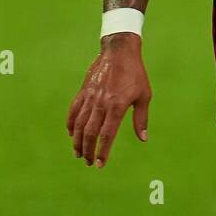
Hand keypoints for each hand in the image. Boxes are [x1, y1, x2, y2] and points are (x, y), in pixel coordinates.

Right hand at [66, 34, 150, 167]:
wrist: (119, 52)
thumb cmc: (135, 74)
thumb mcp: (144, 96)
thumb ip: (141, 118)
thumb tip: (143, 138)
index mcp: (117, 106)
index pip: (107, 135)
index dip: (102, 151)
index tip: (100, 164)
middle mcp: (101, 103)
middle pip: (90, 133)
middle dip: (88, 150)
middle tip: (88, 162)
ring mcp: (90, 97)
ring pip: (79, 124)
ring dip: (77, 141)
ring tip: (78, 153)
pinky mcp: (84, 91)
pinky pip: (74, 110)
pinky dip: (71, 123)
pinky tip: (71, 134)